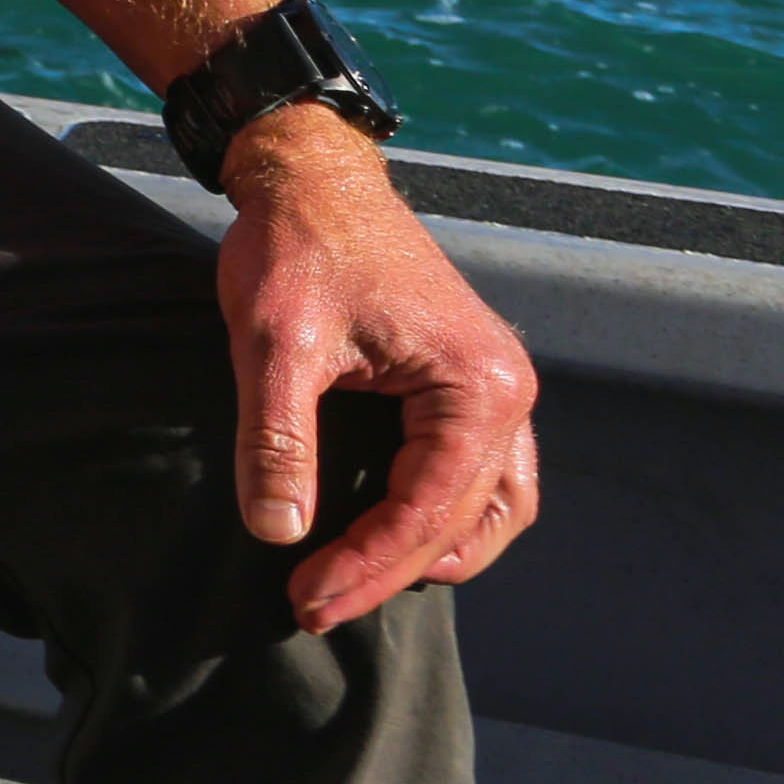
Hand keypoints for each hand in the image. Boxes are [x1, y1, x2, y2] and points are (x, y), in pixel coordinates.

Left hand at [213, 113, 540, 634]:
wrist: (313, 178)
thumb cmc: (298, 248)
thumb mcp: (275, 342)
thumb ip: (279, 440)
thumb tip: (278, 533)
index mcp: (478, 386)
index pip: (427, 509)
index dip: (366, 566)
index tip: (305, 601)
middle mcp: (507, 391)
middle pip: (461, 519)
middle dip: (390, 570)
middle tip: (314, 605)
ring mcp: (497, 388)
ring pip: (490, 507)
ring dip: (432, 553)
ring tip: (354, 585)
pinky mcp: (470, 384)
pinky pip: (479, 475)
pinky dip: (444, 516)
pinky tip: (391, 538)